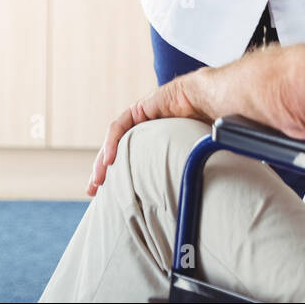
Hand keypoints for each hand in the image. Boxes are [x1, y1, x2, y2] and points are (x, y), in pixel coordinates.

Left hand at [86, 79, 201, 195]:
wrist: (211, 103)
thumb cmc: (209, 129)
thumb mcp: (189, 156)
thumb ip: (179, 170)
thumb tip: (184, 199)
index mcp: (157, 143)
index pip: (130, 161)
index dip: (119, 177)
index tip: (109, 197)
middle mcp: (147, 130)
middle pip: (117, 152)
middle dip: (103, 172)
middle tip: (92, 191)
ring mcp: (142, 118)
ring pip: (114, 142)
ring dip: (103, 161)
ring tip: (97, 181)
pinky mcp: (139, 108)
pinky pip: (119, 128)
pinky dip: (112, 144)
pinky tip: (109, 161)